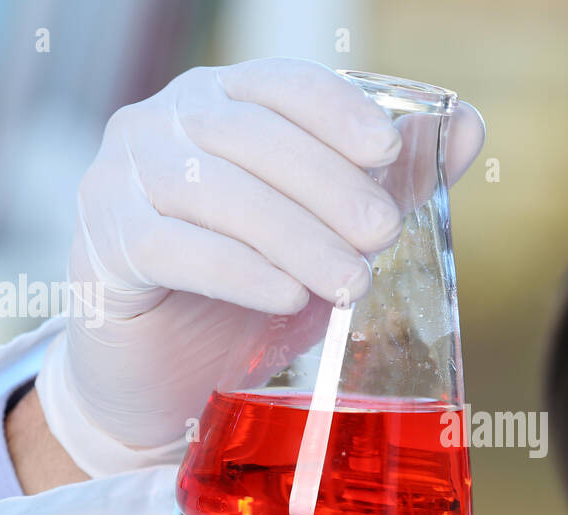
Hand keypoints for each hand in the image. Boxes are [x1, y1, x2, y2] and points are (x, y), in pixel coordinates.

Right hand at [34, 57, 484, 476]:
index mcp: (219, 105)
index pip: (280, 83)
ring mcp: (120, 182)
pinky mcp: (100, 247)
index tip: (387, 151)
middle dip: (327, 185)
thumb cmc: (246, 295)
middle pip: (251, 135)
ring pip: (214, 190)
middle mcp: (160, 126)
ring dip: (294, 235)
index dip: (335, 109)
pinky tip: (285, 297)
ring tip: (349, 283)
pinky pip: (171, 248)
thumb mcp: (327, 235)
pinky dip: (237, 271)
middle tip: (382, 234)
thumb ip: (389, 182)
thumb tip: (466, 128)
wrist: (161, 377)